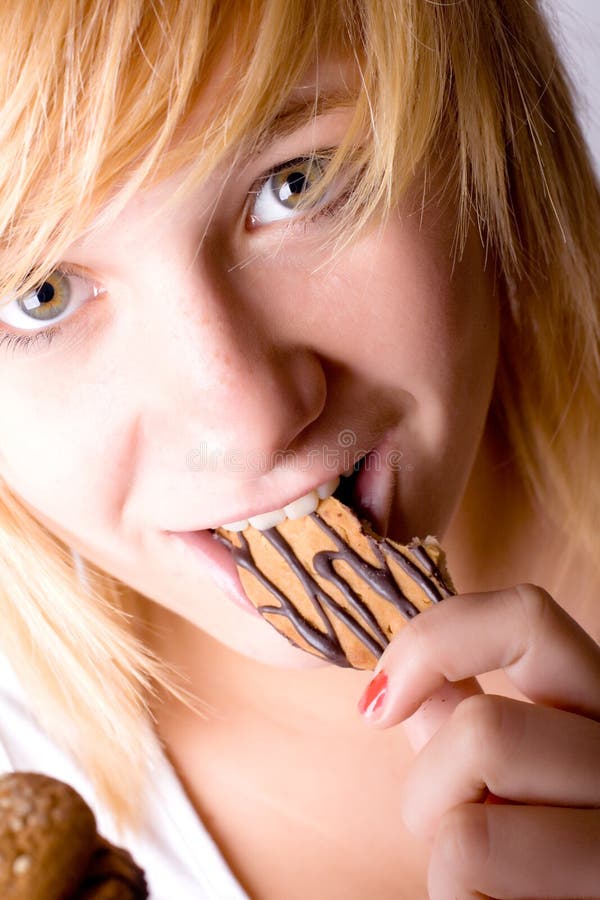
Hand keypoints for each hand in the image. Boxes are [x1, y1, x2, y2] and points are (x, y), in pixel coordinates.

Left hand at [357, 584, 599, 898]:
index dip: (432, 642)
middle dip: (432, 788)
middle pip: (484, 728)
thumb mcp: (508, 775)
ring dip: (448, 853)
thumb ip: (469, 722)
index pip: (529, 616)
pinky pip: (469, 870)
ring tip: (495, 876)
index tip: (380, 702)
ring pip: (466, 823)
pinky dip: (459, 895)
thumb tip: (410, 676)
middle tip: (456, 826)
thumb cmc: (534, 862)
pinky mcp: (594, 897)